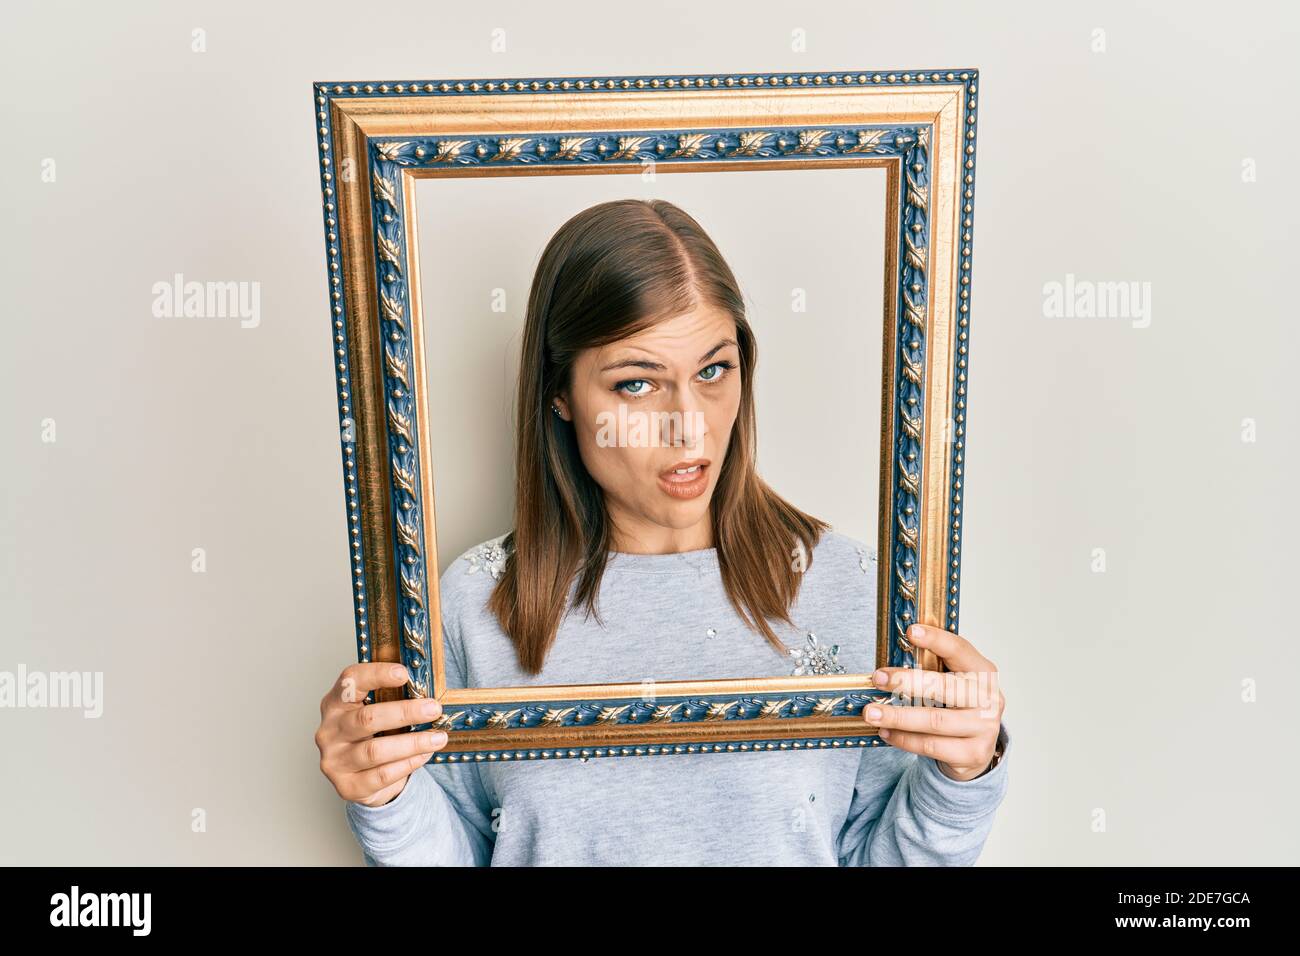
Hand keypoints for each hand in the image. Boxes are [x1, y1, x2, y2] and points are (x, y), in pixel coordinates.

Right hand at [315, 662, 448, 806]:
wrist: (363, 778)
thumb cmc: (374, 735)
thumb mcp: (377, 711)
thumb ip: (393, 699)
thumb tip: (427, 693)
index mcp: (335, 703)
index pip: (350, 681)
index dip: (376, 674)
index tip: (404, 674)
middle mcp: (329, 731)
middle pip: (367, 719)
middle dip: (405, 712)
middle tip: (433, 709)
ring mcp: (334, 761)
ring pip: (375, 751)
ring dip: (413, 743)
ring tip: (438, 738)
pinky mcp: (346, 786)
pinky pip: (382, 775)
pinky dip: (408, 764)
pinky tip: (424, 755)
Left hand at [865, 623, 1004, 781]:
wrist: (975, 749)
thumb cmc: (956, 707)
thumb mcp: (952, 683)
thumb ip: (932, 670)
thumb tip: (889, 664)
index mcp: (983, 673)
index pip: (960, 650)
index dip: (936, 640)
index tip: (911, 631)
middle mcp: (989, 699)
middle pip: (944, 687)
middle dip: (906, 682)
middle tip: (878, 678)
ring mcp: (984, 728)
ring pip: (934, 720)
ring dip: (898, 716)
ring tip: (871, 712)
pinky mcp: (973, 754)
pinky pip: (932, 746)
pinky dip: (904, 739)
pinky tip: (886, 732)